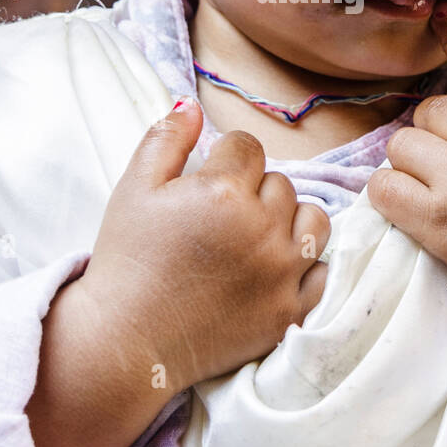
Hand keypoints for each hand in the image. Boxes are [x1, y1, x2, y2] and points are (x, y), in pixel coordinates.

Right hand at [80, 100, 330, 391]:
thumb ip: (166, 139)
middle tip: (220, 216)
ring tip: (255, 236)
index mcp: (224, 192)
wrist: (126, 342)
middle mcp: (262, 229)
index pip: (248, 147)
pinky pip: (321, 272)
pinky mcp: (290, 312)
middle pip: (280, 182)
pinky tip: (272, 269)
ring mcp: (281, 273)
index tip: (206, 181)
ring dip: (288, 221)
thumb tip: (192, 104)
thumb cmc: (126, 260)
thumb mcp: (134, 189)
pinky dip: (304, 267)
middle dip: (254, 190)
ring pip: (312, 220)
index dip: (225, 159)